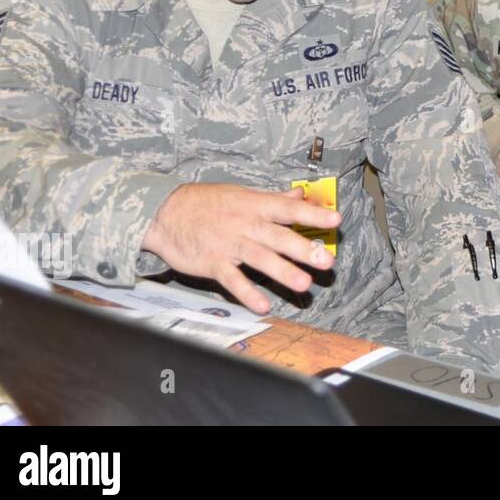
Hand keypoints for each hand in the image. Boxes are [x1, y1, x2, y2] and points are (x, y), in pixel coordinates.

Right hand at [142, 182, 339, 314]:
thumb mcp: (242, 194)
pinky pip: (232, 280)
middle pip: (277, 236)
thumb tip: (300, 194)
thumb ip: (273, 199)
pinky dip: (246, 293)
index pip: (289, 208)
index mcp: (255, 205)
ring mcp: (228, 244)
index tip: (336, 220)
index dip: (313, 213)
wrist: (164, 212)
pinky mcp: (212, 263)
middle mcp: (245, 224)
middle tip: (325, 261)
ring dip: (281, 272)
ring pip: (258, 258)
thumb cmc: (206, 202)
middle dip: (302, 248)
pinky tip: (263, 305)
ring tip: (303, 284)